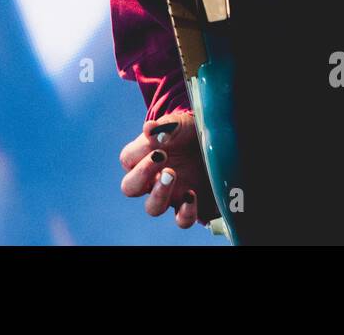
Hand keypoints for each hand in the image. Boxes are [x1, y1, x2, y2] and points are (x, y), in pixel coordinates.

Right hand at [119, 111, 217, 228]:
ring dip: (159, 194)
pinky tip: (192, 195)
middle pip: (130, 187)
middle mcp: (152, 180)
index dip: (139, 152)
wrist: (215, 143)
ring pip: (152, 208)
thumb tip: (149, 129)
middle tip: (160, 158)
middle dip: (142, 174)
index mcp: (144, 157)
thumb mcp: (180, 124)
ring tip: (172, 174)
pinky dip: (186, 213)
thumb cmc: (189, 131)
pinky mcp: (189, 206)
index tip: (157, 142)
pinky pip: (182, 219)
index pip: (128, 159)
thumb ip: (165, 127)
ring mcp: (170, 195)